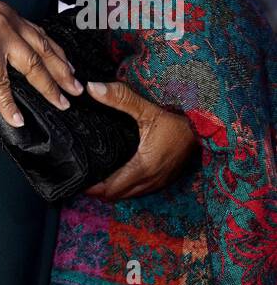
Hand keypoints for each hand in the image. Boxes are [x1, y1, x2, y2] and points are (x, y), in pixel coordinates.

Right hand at [0, 0, 84, 128]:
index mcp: (5, 14)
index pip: (39, 34)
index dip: (56, 52)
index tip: (68, 66)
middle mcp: (8, 20)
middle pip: (44, 48)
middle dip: (63, 70)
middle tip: (76, 87)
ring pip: (33, 64)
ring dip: (50, 86)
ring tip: (61, 103)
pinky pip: (2, 83)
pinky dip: (9, 103)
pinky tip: (16, 117)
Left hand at [83, 80, 199, 201]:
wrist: (205, 130)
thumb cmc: (177, 120)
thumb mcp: (147, 109)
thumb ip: (120, 99)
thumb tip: (92, 88)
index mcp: (143, 167)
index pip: (111, 188)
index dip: (93, 187)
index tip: (78, 179)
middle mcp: (151, 180)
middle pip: (117, 195)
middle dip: (99, 191)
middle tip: (82, 177)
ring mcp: (159, 182)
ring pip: (128, 195)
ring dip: (112, 190)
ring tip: (96, 177)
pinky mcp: (164, 180)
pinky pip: (139, 190)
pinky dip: (126, 187)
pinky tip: (118, 174)